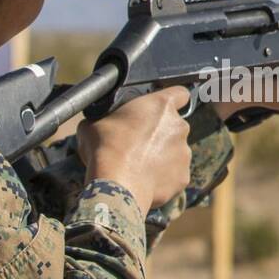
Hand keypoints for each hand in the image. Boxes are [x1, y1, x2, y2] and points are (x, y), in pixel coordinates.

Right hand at [76, 87, 191, 210]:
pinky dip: (163, 177)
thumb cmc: (105, 149)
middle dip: (161, 132)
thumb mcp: (94, 122)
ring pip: (175, 151)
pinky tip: (144, 180)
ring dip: (162, 155)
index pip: (180, 93)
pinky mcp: (183, 177)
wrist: (116, 185)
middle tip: (139, 143)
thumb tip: (104, 123)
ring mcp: (184, 153)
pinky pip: (174, 174)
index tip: (161, 108)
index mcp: (161, 105)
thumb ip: (108, 116)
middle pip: (174, 125)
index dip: (172, 98)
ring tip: (139, 165)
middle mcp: (179, 126)